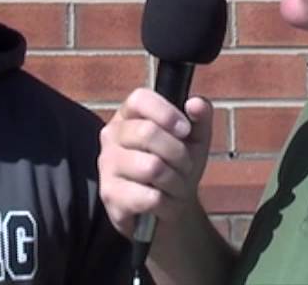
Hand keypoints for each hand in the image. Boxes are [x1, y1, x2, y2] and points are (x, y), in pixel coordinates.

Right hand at [98, 88, 213, 236]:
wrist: (170, 207)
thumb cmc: (178, 165)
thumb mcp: (196, 138)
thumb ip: (201, 117)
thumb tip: (196, 104)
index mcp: (129, 115)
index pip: (139, 99)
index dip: (166, 113)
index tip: (185, 130)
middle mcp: (111, 136)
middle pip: (147, 132)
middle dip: (178, 154)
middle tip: (184, 166)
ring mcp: (107, 165)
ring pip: (151, 167)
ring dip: (175, 181)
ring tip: (174, 186)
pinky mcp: (110, 195)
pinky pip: (149, 197)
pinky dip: (167, 204)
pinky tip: (163, 204)